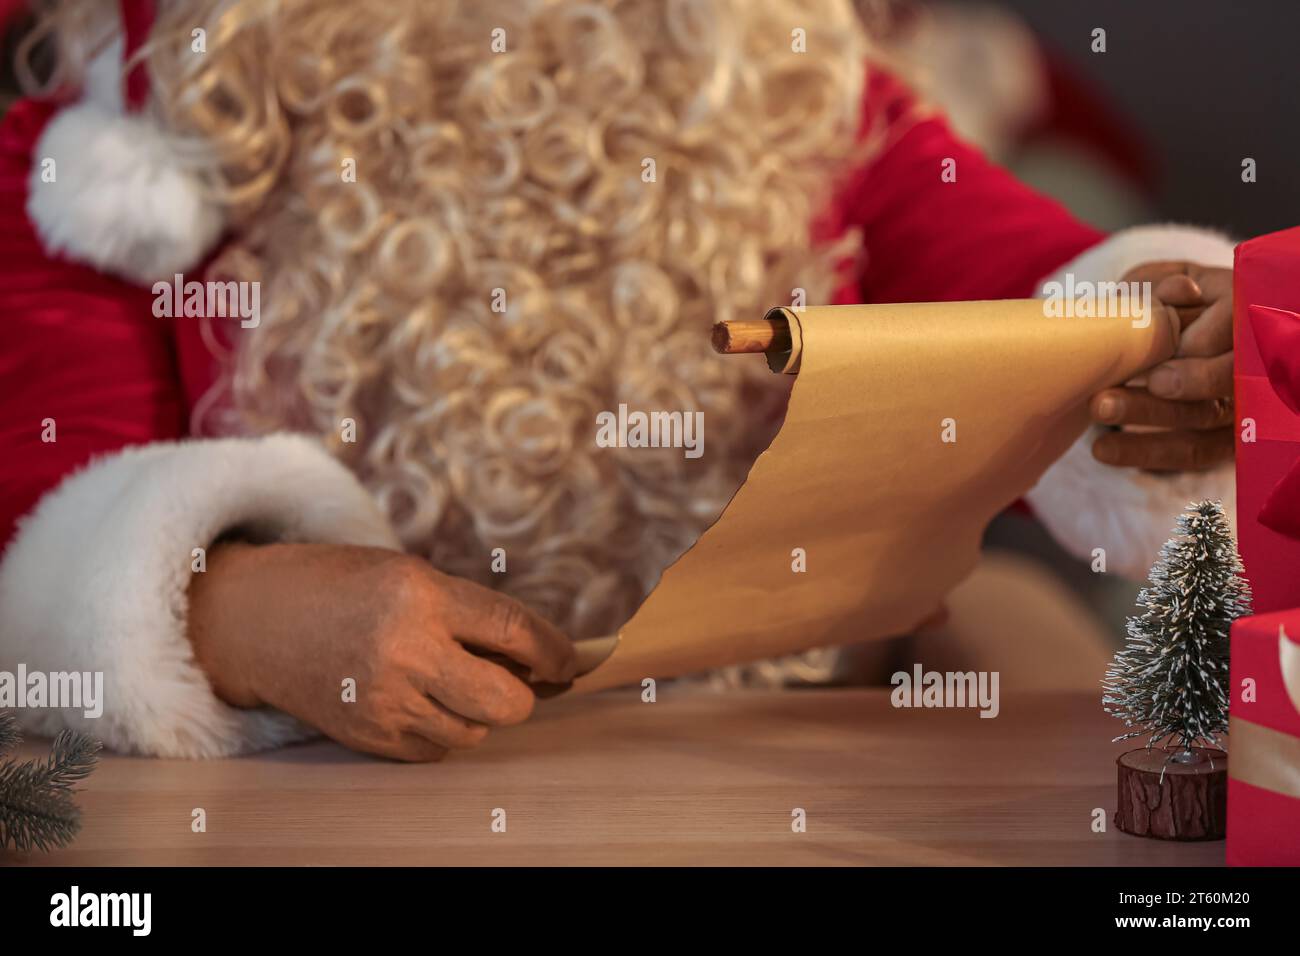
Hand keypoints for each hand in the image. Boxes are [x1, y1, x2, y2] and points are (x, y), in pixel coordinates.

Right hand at [188, 541, 576, 760]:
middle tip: (518, 681)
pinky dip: (442, 731)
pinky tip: (423, 702)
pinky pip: (435, 751)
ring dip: (479, 714)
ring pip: (474, 733)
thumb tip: (536, 654)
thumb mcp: (409, 575)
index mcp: (421, 597)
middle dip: (524, 695)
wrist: (258, 619)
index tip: (569, 662)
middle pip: (506, 702)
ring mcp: (384, 700)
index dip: (553, 651)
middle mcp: (406, 651)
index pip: (514, 631)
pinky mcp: (367, 735)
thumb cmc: (341, 586)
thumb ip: (469, 613)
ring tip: (455, 684)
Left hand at [1089, 261, 1233, 470]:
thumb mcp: (1166, 282)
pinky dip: (1142, 452)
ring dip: (1149, 415)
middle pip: (1229, 377)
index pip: (1240, 327)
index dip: (1208, 337)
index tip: (1172, 342)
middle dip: (1185, 381)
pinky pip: (1189, 451)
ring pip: (1203, 416)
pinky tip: (1102, 449)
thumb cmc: (1166, 301)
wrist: (1163, 334)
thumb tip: (1180, 291)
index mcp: (1245, 313)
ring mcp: (1239, 405)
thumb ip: (1167, 283)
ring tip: (1099, 407)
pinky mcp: (1221, 439)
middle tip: (1143, 380)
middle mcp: (1252, 363)